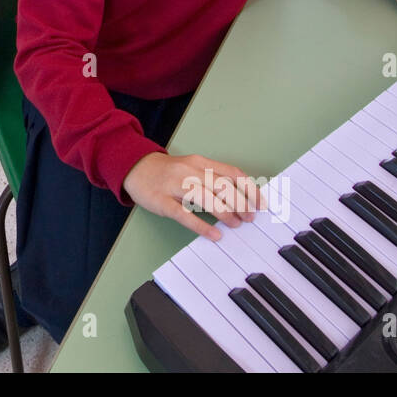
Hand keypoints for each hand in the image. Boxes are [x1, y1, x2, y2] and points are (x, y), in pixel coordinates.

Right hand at [122, 151, 266, 240]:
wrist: (135, 167)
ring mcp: (175, 186)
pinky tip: (214, 234)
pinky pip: (184, 214)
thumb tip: (240, 196)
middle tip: (250, 217)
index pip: (232, 173)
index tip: (261, 203)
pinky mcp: (162, 201)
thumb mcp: (192, 167)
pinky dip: (202, 225)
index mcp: (200, 163)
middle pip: (222, 186)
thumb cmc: (168, 171)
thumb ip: (213, 178)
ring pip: (206, 198)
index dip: (250, 189)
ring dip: (226, 213)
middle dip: (241, 203)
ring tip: (236, 224)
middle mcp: (189, 172)